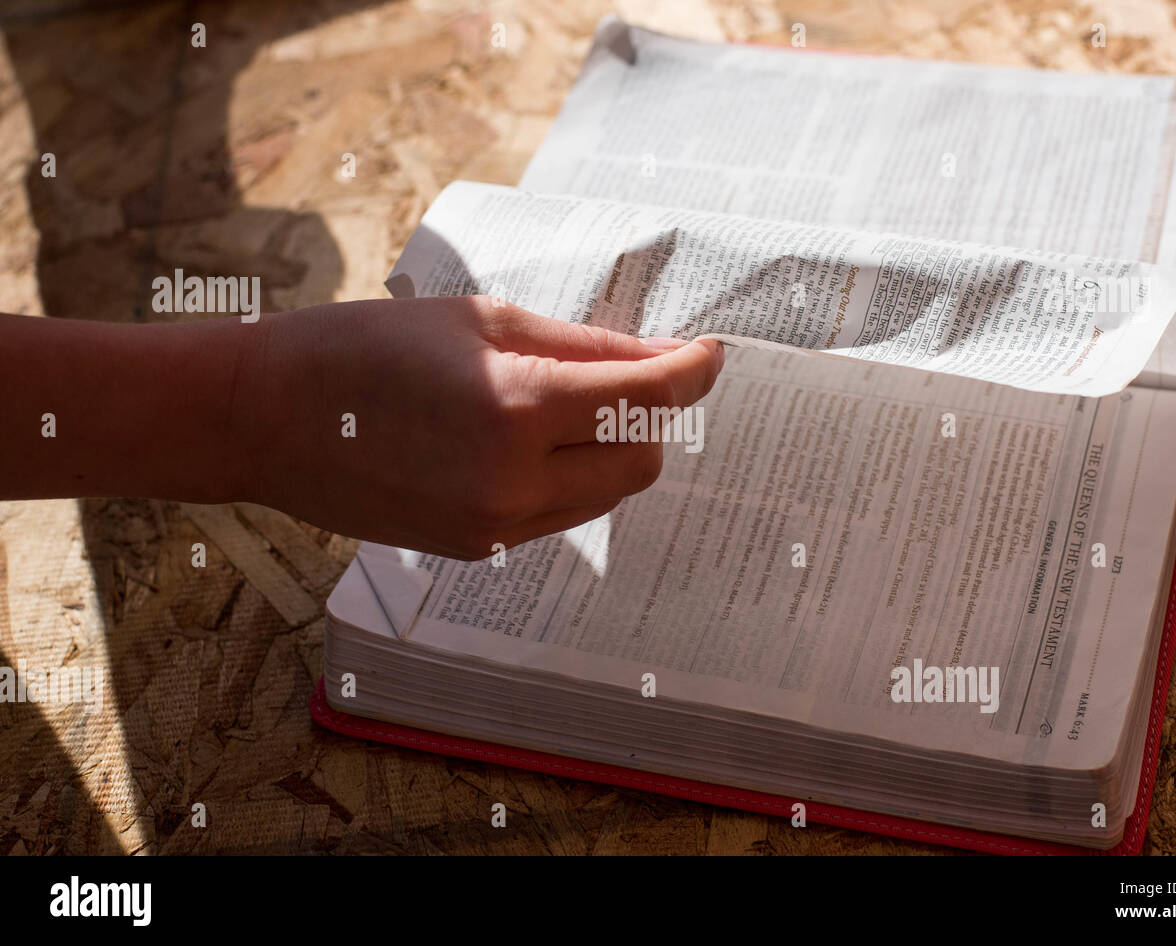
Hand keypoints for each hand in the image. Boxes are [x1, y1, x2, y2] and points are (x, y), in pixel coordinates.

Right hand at [243, 296, 723, 557]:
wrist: (266, 419)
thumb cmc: (364, 347)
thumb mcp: (480, 320)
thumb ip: (581, 344)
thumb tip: (660, 355)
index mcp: (517, 409)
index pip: (646, 397)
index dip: (692, 371)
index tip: (709, 353)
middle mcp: (515, 482)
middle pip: (642, 459)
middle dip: (654, 415)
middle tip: (631, 373)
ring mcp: (496, 526)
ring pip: (607, 496)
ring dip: (614, 449)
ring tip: (574, 404)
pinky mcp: (477, 548)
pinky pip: (559, 515)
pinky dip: (569, 476)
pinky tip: (531, 441)